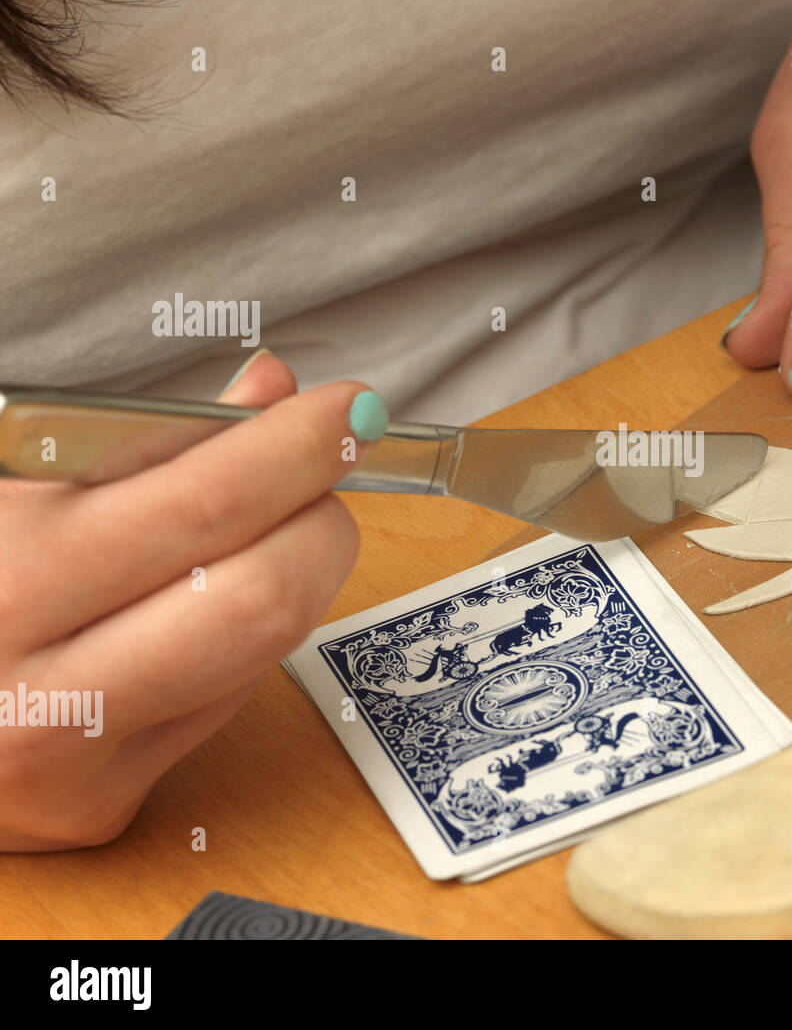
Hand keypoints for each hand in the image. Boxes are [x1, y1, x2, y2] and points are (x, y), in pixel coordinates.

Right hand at [0, 353, 377, 849]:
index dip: (300, 449)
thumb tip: (273, 394)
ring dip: (292, 575)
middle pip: (268, 599)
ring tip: (253, 532)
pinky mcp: (102, 806)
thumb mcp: (17, 483)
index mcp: (11, 583)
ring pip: (265, 655)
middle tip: (320, 480)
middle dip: (322, 523)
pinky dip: (238, 640)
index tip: (348, 411)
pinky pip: (224, 703)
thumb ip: (145, 440)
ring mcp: (77, 766)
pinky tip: (191, 609)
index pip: (209, 506)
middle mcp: (44, 697)